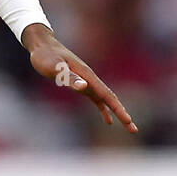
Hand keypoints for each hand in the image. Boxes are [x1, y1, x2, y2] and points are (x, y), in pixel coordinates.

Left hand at [21, 23, 137, 132]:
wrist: (43, 46)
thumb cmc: (46, 57)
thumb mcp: (55, 68)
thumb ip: (69, 77)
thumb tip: (84, 87)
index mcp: (87, 75)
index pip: (106, 95)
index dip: (117, 108)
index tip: (128, 120)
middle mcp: (90, 79)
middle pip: (111, 99)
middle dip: (123, 114)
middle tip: (134, 129)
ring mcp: (87, 82)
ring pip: (106, 100)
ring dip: (117, 113)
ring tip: (129, 127)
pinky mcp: (81, 84)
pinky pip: (97, 99)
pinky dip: (104, 109)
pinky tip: (108, 120)